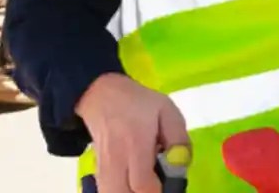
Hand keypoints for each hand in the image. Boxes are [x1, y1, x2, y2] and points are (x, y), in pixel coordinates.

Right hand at [76, 73, 189, 192]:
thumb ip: (179, 139)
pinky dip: (121, 191)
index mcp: (136, 144)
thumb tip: (182, 166)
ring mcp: (102, 168)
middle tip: (158, 185)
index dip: (158, 191)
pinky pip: (107, 191)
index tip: (170, 185)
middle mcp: (116, 161)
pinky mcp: (97, 171)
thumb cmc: (139, 103)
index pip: (142, 184)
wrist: (103, 96)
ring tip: (147, 182)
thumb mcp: (167, 111)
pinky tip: (133, 182)